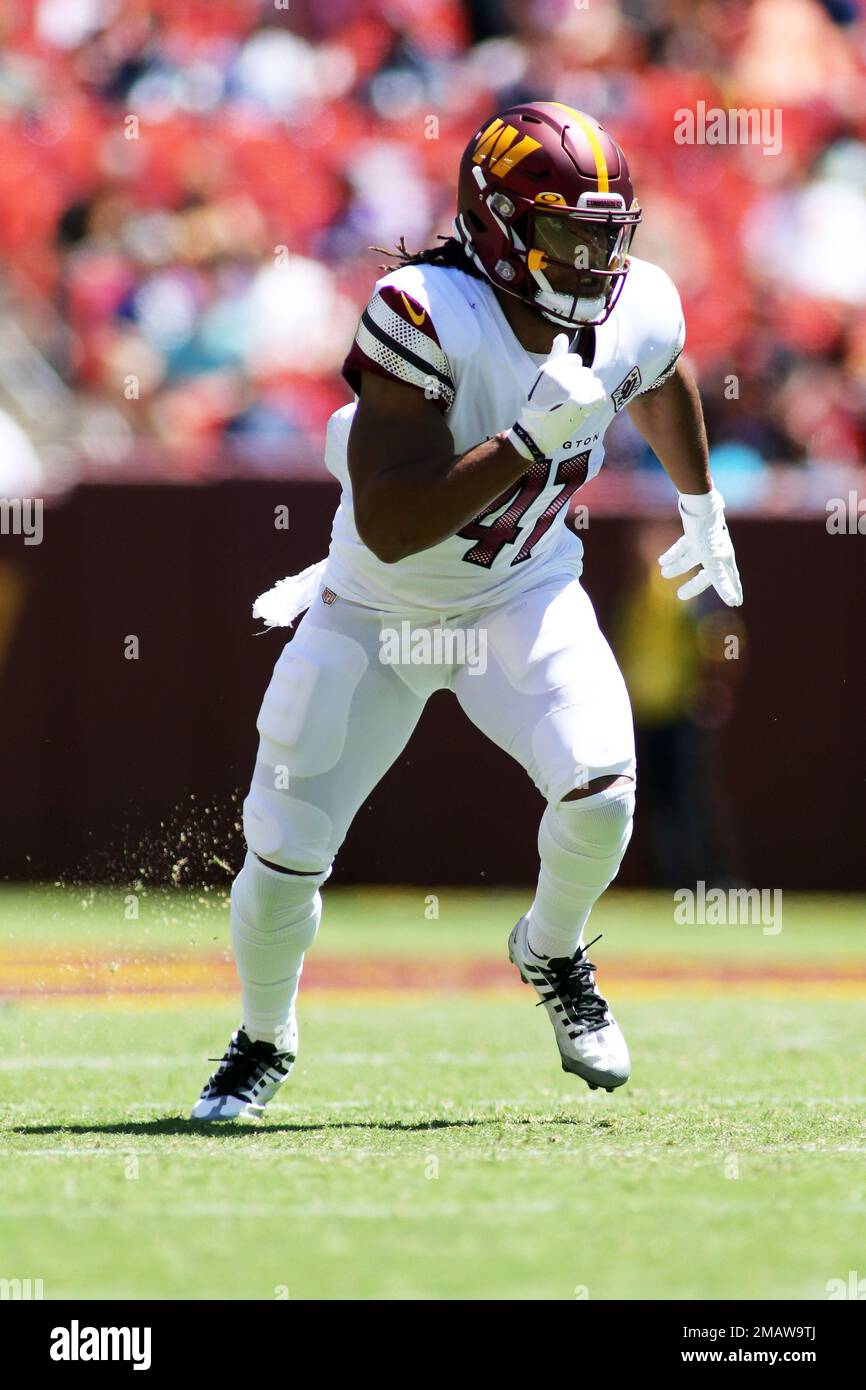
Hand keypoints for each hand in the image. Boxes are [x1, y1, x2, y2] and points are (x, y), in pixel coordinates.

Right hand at [507, 333, 605, 461]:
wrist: (537, 431)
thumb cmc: (541, 403)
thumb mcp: (544, 376)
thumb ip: (556, 355)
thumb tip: (562, 335)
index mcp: (552, 367)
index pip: (576, 360)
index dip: (572, 375)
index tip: (564, 389)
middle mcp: (562, 375)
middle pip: (586, 372)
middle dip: (581, 384)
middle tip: (568, 400)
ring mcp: (573, 389)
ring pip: (594, 382)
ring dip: (589, 393)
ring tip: (577, 405)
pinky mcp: (583, 402)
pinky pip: (599, 394)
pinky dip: (595, 401)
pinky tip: (586, 409)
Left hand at [658, 488, 742, 605]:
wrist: (701, 507)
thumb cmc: (709, 537)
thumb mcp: (714, 563)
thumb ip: (722, 583)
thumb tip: (735, 603)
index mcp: (724, 559)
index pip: (729, 580)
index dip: (731, 591)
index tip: (736, 602)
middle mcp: (716, 551)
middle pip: (707, 573)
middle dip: (693, 584)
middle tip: (680, 595)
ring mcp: (704, 542)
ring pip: (691, 559)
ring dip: (677, 567)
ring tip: (664, 573)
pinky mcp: (693, 533)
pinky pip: (683, 546)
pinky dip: (673, 554)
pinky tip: (661, 560)